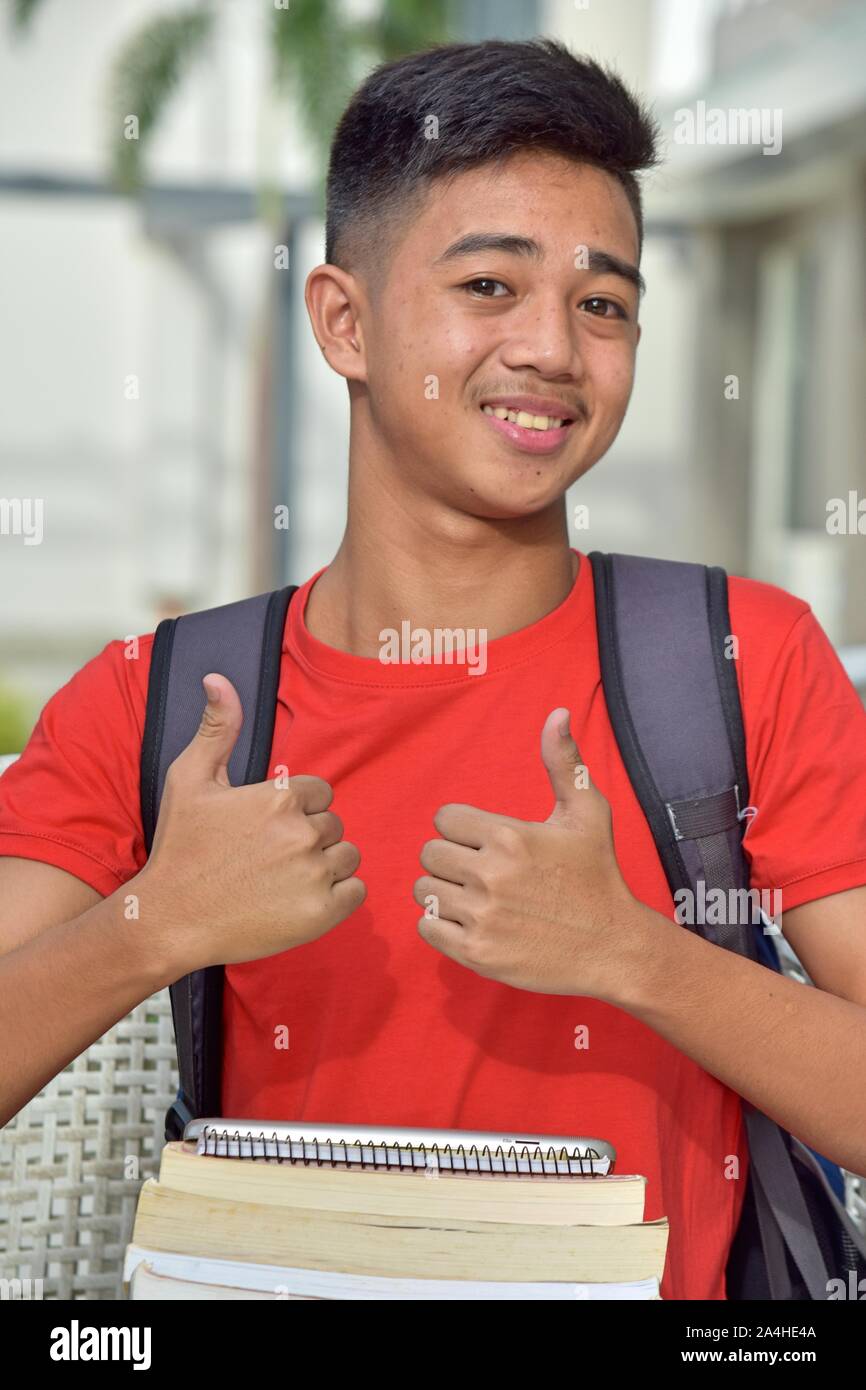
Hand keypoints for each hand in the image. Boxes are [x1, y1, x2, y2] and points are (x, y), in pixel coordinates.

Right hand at [134, 673, 365, 973]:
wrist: (167, 920)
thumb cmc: (180, 848)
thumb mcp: (189, 779)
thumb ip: (216, 728)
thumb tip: (218, 678)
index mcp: (280, 796)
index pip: (320, 793)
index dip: (297, 809)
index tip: (266, 829)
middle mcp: (303, 833)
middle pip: (333, 824)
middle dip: (309, 837)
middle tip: (270, 859)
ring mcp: (315, 875)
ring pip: (347, 857)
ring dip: (326, 866)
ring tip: (284, 880)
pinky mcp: (322, 913)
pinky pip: (355, 892)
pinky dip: (337, 897)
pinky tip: (301, 900)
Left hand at [413, 707, 638, 996]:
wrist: (613, 946)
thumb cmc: (597, 875)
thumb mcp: (587, 813)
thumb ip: (563, 762)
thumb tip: (556, 713)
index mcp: (509, 836)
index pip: (444, 819)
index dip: (462, 829)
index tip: (485, 842)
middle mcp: (490, 875)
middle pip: (430, 853)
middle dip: (452, 859)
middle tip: (481, 871)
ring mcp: (481, 916)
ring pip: (424, 889)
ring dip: (443, 891)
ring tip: (475, 896)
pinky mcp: (476, 953)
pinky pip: (427, 926)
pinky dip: (441, 924)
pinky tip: (471, 921)